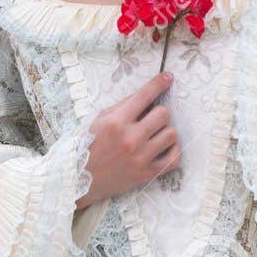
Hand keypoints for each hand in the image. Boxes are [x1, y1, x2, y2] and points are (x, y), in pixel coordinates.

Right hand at [75, 70, 179, 209]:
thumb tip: (147, 95)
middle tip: (150, 119)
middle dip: (158, 113)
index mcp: (117, 121)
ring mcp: (141, 157)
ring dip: (164, 131)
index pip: (145, 95)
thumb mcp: (100, 119)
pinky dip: (173, 150)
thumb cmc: (90, 145)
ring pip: (171, 134)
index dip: (159, 83)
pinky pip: (175, 158)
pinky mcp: (148, 173)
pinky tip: (163, 147)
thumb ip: (123, 106)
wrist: (81, 178)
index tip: (168, 78)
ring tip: (154, 135)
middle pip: (163, 114)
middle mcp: (131, 138)